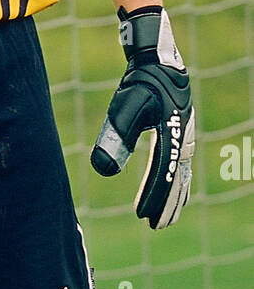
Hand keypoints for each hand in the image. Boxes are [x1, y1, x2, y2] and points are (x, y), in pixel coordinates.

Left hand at [91, 6, 194, 229]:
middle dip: (166, 204)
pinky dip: (179, 183)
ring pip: (183, 175)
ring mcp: (186, 137)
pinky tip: (174, 194)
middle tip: (156, 227)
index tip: (142, 216)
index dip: (153, 196)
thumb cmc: (139, 83)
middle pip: (177, 179)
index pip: (163, 173)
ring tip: (167, 219)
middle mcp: (183, 138)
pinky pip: (182, 166)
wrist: (158, 62)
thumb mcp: (123, 107)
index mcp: (171, 133)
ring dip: (174, 198)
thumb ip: (115, 136)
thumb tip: (102, 169)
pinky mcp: (182, 135)